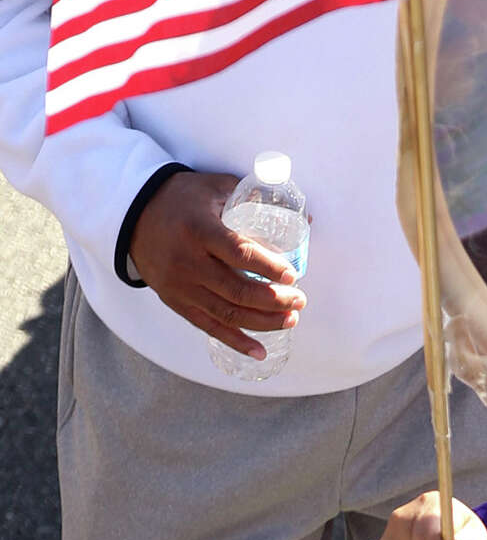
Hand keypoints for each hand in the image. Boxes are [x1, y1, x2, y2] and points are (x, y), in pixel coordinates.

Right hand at [128, 171, 306, 359]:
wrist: (133, 216)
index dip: (269, 268)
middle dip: (275, 301)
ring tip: (291, 320)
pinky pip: (209, 327)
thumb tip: (301, 216)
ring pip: (227, 313)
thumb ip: (252, 196)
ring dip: (264, 322)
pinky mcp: (176, 302)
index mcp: (199, 230)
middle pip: (237, 290)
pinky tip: (260, 351)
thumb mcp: (213, 188)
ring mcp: (180, 286)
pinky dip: (236, 342)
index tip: (293, 275)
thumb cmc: (181, 199)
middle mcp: (188, 261)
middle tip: (299, 300)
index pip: (240, 253)